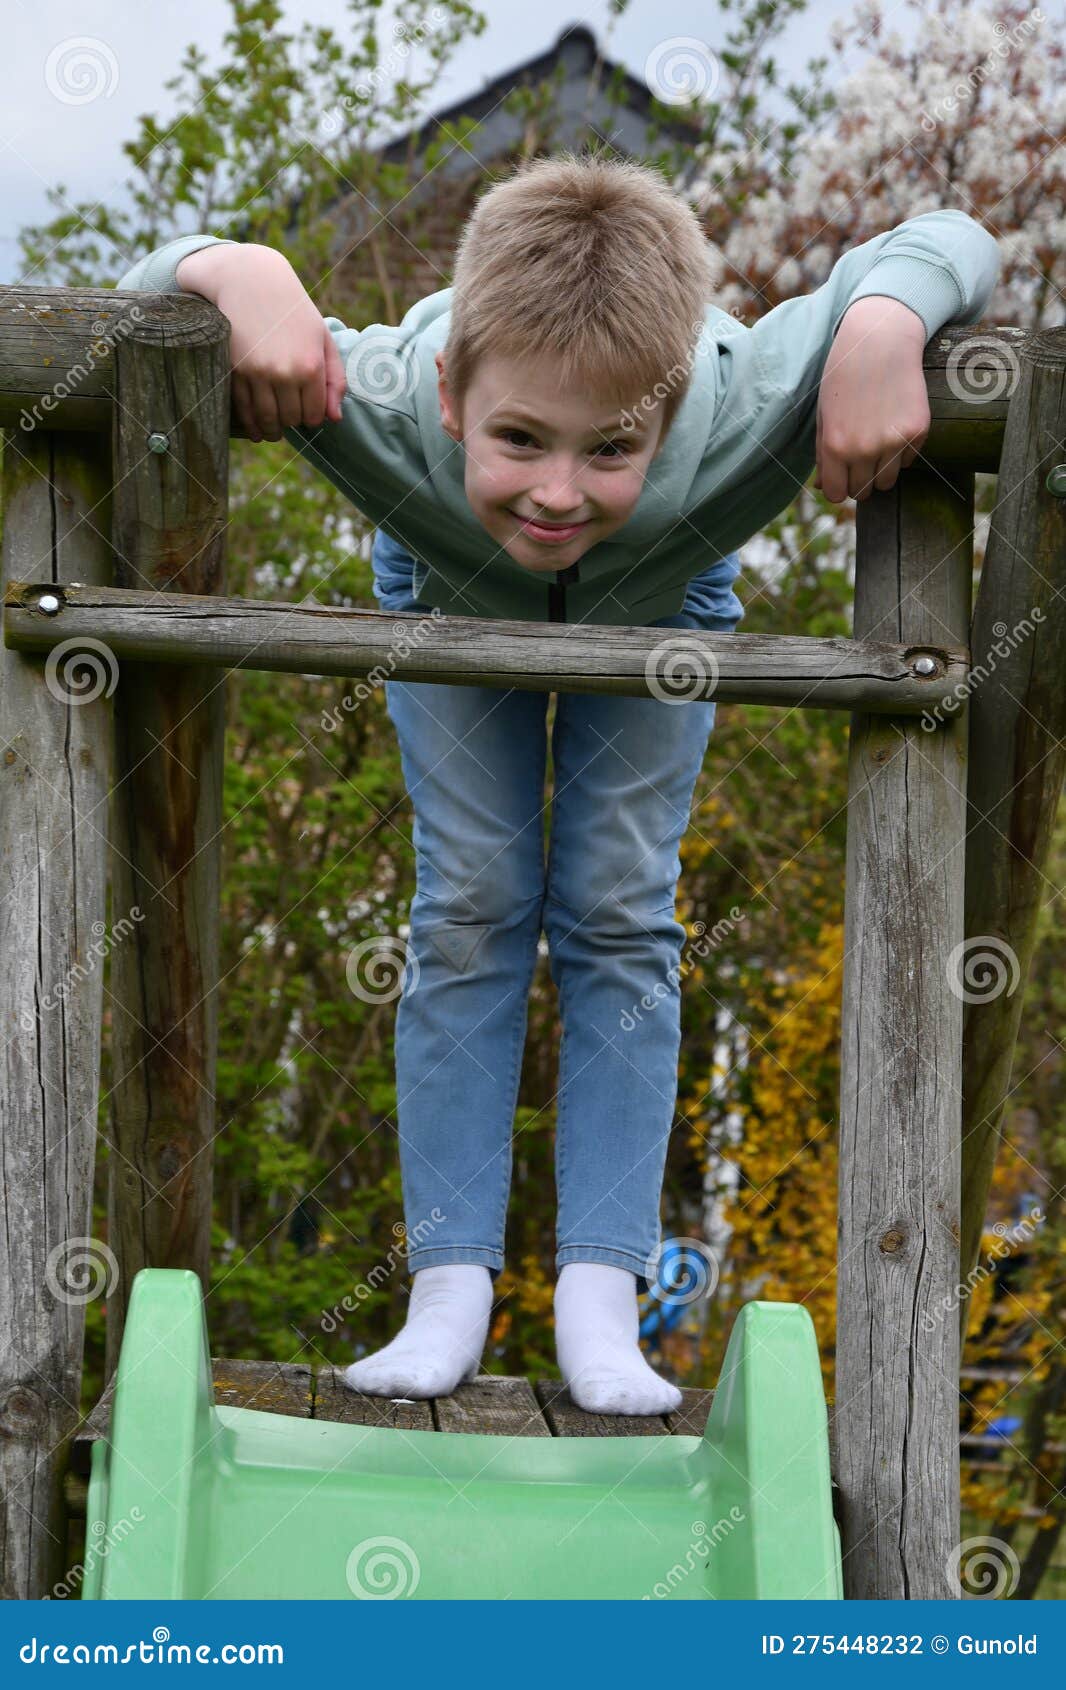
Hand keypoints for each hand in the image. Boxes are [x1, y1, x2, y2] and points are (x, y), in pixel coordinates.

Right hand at [175, 245, 346, 441]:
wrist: (249, 281)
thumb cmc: (293, 311)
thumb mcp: (322, 339)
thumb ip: (335, 379)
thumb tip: (334, 419)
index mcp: (310, 365)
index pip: (315, 414)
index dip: (313, 418)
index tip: (308, 413)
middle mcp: (284, 372)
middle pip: (291, 419)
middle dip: (292, 422)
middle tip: (290, 416)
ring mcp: (257, 373)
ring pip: (267, 420)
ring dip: (272, 430)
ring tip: (274, 431)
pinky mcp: (234, 371)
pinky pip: (244, 410)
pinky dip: (252, 426)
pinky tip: (257, 430)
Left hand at [814, 296, 930, 503]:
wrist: (881, 340)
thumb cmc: (845, 376)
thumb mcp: (825, 414)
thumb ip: (823, 454)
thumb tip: (825, 488)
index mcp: (834, 447)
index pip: (837, 495)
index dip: (839, 487)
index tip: (843, 476)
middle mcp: (863, 450)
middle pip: (863, 492)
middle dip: (860, 480)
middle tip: (860, 457)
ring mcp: (893, 442)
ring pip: (888, 482)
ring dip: (882, 471)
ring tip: (877, 443)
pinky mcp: (917, 431)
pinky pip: (908, 461)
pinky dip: (901, 451)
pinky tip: (894, 423)